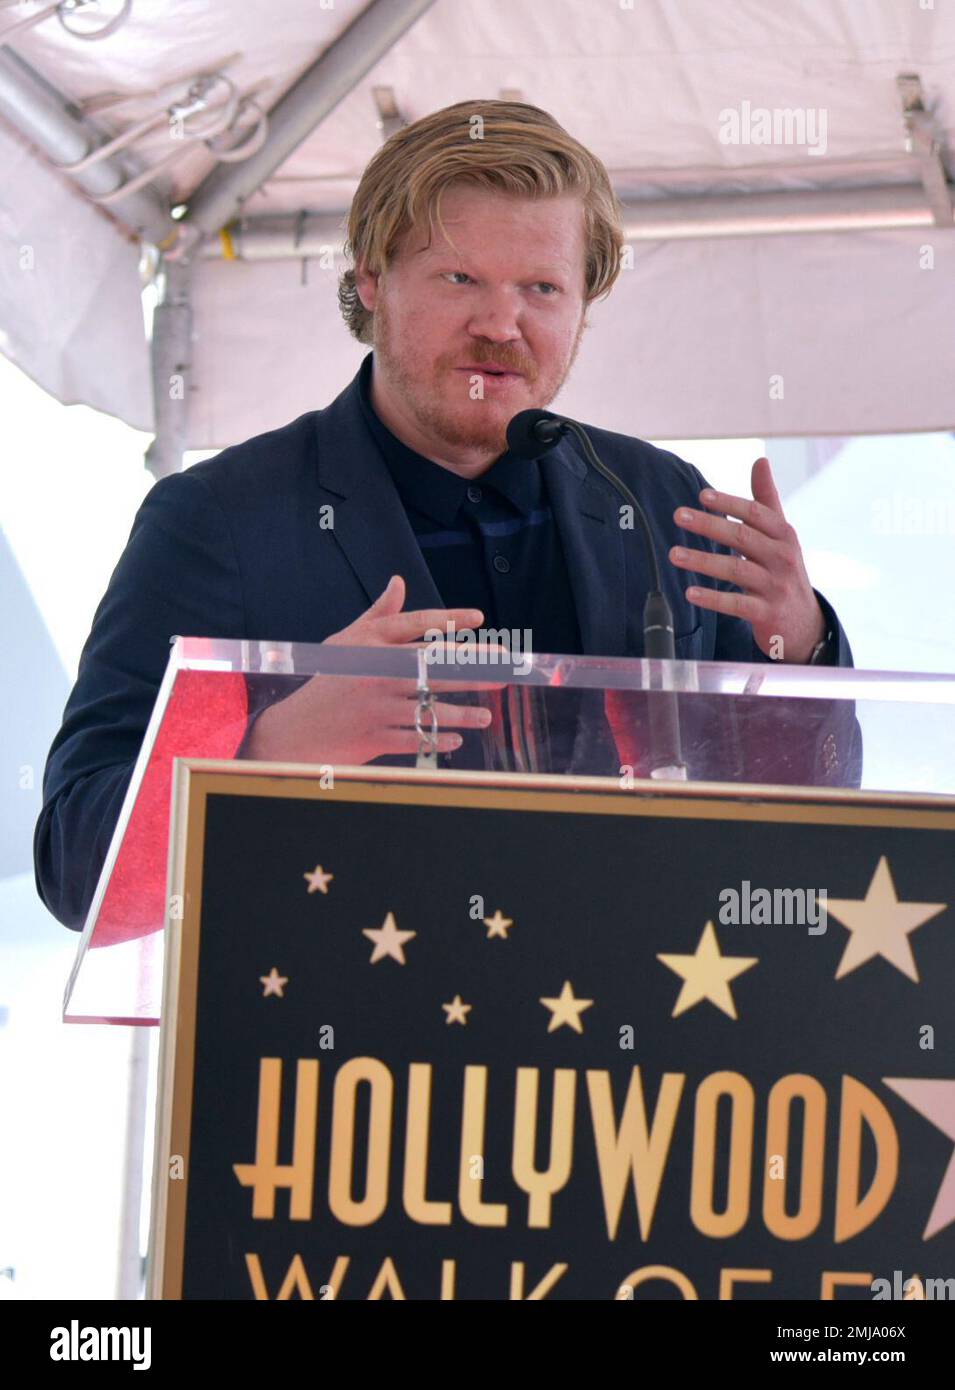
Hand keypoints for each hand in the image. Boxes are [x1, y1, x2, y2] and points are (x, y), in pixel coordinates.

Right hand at [246, 575, 498, 763]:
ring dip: (464, 713)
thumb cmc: (329, 679)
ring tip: (487, 715)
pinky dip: (438, 739)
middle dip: (475, 667)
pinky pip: (416, 738)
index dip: (448, 619)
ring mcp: (377, 706)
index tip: (478, 619)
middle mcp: (376, 672)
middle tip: (505, 669)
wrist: (299, 727)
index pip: (415, 626)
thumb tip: (398, 582)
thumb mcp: (347, 641)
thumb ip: (379, 615)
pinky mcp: (376, 737)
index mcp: (370, 644)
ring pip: (431, 708)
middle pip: (435, 666)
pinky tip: (458, 739)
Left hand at [668, 457, 825, 662]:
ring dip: (703, 561)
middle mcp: (782, 558)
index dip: (730, 503)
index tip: (703, 495)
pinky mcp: (766, 613)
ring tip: (674, 554)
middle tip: (679, 516)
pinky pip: (737, 604)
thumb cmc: (785, 571)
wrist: (805, 624)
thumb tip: (760, 461)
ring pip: (736, 570)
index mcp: (784, 535)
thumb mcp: (781, 536)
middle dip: (709, 525)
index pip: (756, 513)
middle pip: (743, 538)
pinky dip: (713, 599)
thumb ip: (767, 500)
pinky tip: (690, 593)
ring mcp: (775, 587)